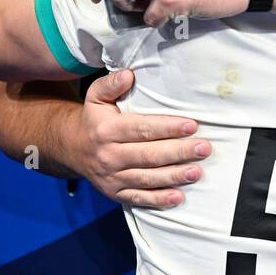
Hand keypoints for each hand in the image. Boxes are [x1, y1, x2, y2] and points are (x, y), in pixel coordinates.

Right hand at [65, 69, 211, 206]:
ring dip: (174, 176)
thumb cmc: (94, 119)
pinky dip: (159, 200)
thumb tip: (129, 75)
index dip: (168, 128)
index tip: (192, 126)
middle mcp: (109, 156)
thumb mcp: (96, 96)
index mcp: (107, 130)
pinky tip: (178, 197)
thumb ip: (111, 84)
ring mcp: (111, 177)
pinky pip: (138, 199)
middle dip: (179, 152)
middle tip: (204, 148)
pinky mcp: (115, 193)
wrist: (71, 148)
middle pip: (149, 156)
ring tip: (197, 172)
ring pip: (147, 178)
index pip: (142, 129)